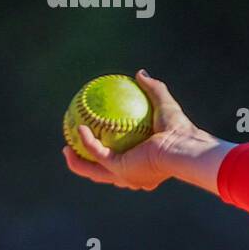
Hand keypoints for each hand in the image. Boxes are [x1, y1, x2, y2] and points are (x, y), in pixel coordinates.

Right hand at [62, 70, 229, 192]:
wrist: (182, 146)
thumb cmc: (180, 130)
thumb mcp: (165, 104)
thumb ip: (153, 89)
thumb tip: (140, 73)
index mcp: (147, 165)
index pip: (125, 163)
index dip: (110, 155)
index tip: (100, 142)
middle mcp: (136, 175)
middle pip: (105, 175)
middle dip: (88, 166)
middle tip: (76, 150)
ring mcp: (126, 176)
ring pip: (94, 172)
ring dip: (77, 163)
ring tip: (66, 148)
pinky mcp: (119, 170)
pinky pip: (97, 153)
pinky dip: (86, 141)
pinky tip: (79, 128)